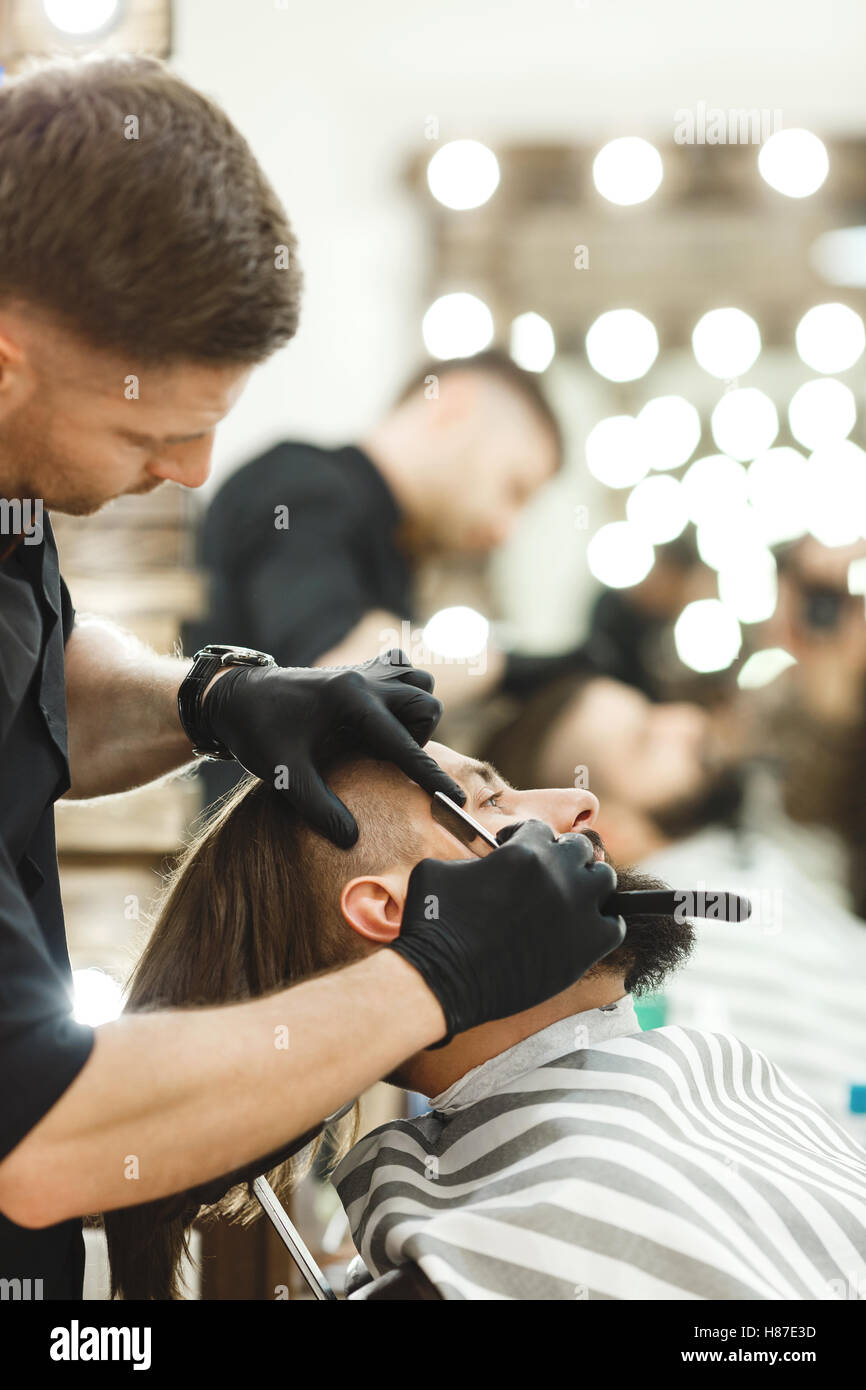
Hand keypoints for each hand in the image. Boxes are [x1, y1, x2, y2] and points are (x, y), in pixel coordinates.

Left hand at [201, 649, 465, 846]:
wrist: (235, 697)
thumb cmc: (257, 733)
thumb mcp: (284, 775)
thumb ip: (319, 808)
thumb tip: (350, 839)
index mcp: (350, 701)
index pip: (403, 744)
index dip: (430, 776)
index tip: (454, 801)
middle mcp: (364, 679)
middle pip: (424, 703)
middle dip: (418, 738)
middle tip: (383, 759)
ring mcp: (363, 670)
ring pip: (419, 680)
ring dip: (415, 710)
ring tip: (383, 736)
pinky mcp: (358, 670)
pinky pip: (401, 667)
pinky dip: (403, 689)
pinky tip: (380, 712)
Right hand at [390, 820, 625, 1042]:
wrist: (445, 978)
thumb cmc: (434, 924)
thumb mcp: (437, 870)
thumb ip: (468, 856)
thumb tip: (479, 859)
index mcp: (523, 853)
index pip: (541, 829)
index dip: (529, 839)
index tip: (522, 851)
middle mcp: (557, 874)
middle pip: (581, 848)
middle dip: (566, 857)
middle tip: (551, 874)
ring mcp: (577, 909)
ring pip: (605, 880)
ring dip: (589, 885)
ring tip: (572, 898)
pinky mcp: (587, 945)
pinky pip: (614, 924)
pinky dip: (602, 924)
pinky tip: (584, 930)